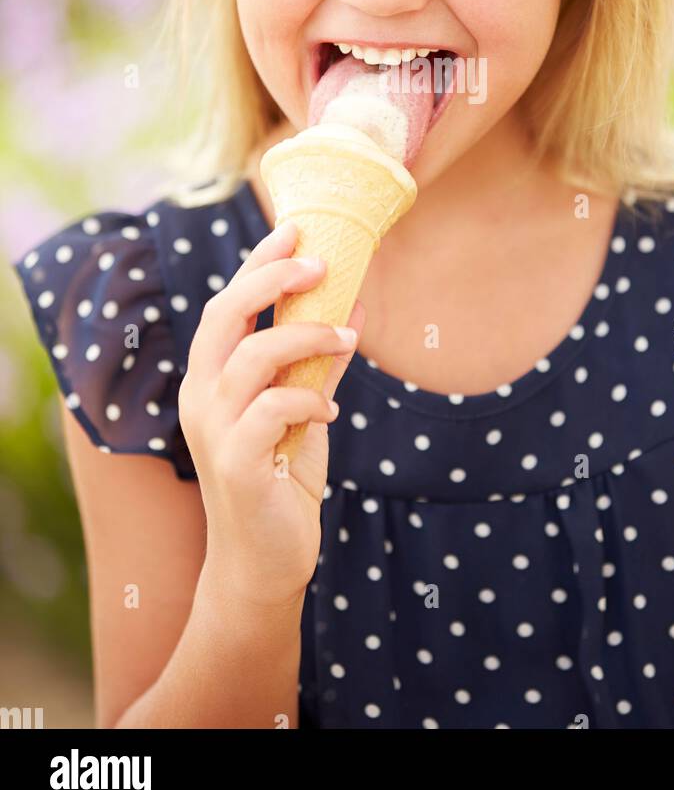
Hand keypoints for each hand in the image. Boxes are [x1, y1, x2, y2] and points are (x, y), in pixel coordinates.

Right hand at [178, 219, 365, 608]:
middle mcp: (203, 396)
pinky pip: (273, 409)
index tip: (295, 228)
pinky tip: (332, 407)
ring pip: (251, 356)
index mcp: (213, 377)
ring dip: (307, 337)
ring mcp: (215, 429)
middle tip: (321, 263)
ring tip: (347, 339)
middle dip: (271, 279)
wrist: (265, 562)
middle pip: (224, 314)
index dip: (257, 262)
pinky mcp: (236, 463)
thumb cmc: (280, 479)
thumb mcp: (305, 408)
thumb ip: (321, 360)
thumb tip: (356, 303)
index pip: (226, 303)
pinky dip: (309, 397)